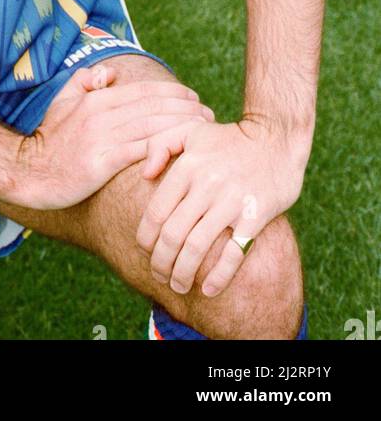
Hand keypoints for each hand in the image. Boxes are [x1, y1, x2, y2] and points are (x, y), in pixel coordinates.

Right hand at [11, 64, 215, 210]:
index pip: (143, 91)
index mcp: (96, 99)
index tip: (194, 98)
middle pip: (153, 105)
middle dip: (185, 107)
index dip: (172, 93)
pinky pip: (142, 150)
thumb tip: (108, 74)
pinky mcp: (102, 163)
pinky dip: (165, 147)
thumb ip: (84, 83)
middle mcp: (102, 114)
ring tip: (204, 129)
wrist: (29, 171)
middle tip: (208, 113)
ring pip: (152, 125)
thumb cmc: (48, 139)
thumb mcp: (62, 102)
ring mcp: (102, 138)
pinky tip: (183, 151)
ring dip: (182, 125)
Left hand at [135, 116, 306, 297]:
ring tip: (178, 285)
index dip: (146, 238)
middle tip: (158, 276)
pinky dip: (219, 276)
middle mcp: (206, 185)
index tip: (144, 251)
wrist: (277, 137)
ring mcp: (232, 201)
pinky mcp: (256, 215)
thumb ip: (159, 144)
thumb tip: (144, 175)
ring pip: (197, 247)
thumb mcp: (190, 129)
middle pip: (173, 235)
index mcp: (187, 167)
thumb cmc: (229, 137)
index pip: (156, 212)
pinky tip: (209, 290)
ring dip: (182, 273)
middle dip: (161, 262)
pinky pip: (234, 253)